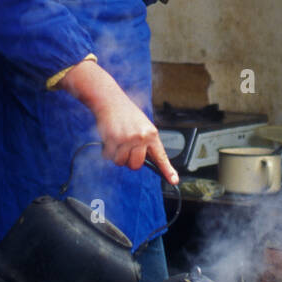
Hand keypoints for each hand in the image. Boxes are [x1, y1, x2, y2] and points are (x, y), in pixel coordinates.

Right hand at [57, 61, 178, 183]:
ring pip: (122, 162)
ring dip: (117, 156)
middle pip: (136, 165)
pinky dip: (107, 151)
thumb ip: (146, 143)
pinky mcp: (113, 140)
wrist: (111, 100)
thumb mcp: (143, 126)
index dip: (167, 170)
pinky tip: (110, 139)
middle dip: (130, 161)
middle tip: (126, 149)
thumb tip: (146, 160)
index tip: (174, 180)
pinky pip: (110, 156)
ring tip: (118, 141)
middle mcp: (141, 137)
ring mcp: (127, 139)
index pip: (161, 156)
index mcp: (152, 134)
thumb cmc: (126, 114)